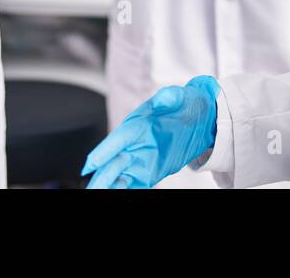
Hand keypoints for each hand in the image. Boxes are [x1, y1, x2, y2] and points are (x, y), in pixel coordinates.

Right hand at [82, 76, 219, 187]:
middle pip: (112, 163)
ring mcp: (141, 160)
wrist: (199, 119)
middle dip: (101, 176)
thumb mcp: (180, 97)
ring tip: (99, 193)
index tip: (90, 164)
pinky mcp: (150, 172)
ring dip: (110, 185)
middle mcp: (134, 145)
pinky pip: (135, 184)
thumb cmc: (184, 106)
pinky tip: (119, 192)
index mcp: (137, 125)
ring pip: (119, 177)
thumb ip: (170, 97)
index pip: (118, 139)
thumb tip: (165, 97)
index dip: (103, 152)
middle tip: (93, 188)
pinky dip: (125, 189)